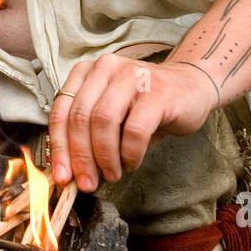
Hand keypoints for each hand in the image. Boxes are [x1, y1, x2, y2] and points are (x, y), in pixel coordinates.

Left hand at [48, 53, 217, 190]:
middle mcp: (106, 68)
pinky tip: (132, 162)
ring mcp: (132, 76)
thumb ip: (88, 136)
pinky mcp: (157, 92)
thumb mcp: (111, 117)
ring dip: (105, 157)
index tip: (61, 176)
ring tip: (112, 173)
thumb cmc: (146, 107)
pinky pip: (134, 130)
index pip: (61, 112)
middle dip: (81, 158)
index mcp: (87, 72)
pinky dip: (130, 153)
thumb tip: (69, 172)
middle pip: (80, 118)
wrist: (192, 88)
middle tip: (87, 182)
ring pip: (104, 122)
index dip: (59, 148)